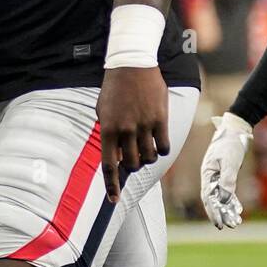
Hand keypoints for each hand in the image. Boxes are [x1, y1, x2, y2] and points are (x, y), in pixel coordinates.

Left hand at [97, 66, 168, 201]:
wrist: (132, 64)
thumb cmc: (114, 89)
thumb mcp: (103, 111)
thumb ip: (108, 135)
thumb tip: (115, 157)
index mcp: (107, 129)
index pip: (108, 166)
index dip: (111, 186)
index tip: (114, 201)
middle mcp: (125, 130)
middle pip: (131, 165)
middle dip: (132, 165)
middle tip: (133, 156)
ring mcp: (143, 125)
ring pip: (149, 158)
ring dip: (147, 157)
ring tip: (145, 146)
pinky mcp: (160, 119)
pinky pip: (163, 147)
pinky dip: (161, 149)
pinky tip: (158, 142)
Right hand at [200, 112, 252, 228]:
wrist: (234, 129)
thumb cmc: (229, 143)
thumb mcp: (229, 161)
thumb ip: (227, 179)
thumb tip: (225, 198)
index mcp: (207, 173)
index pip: (208, 198)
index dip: (213, 211)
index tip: (219, 224)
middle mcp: (210, 176)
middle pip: (213, 200)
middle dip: (219, 214)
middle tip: (227, 226)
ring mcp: (217, 175)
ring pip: (220, 197)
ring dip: (227, 209)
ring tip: (235, 222)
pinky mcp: (225, 174)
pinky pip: (227, 191)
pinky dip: (232, 201)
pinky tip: (237, 209)